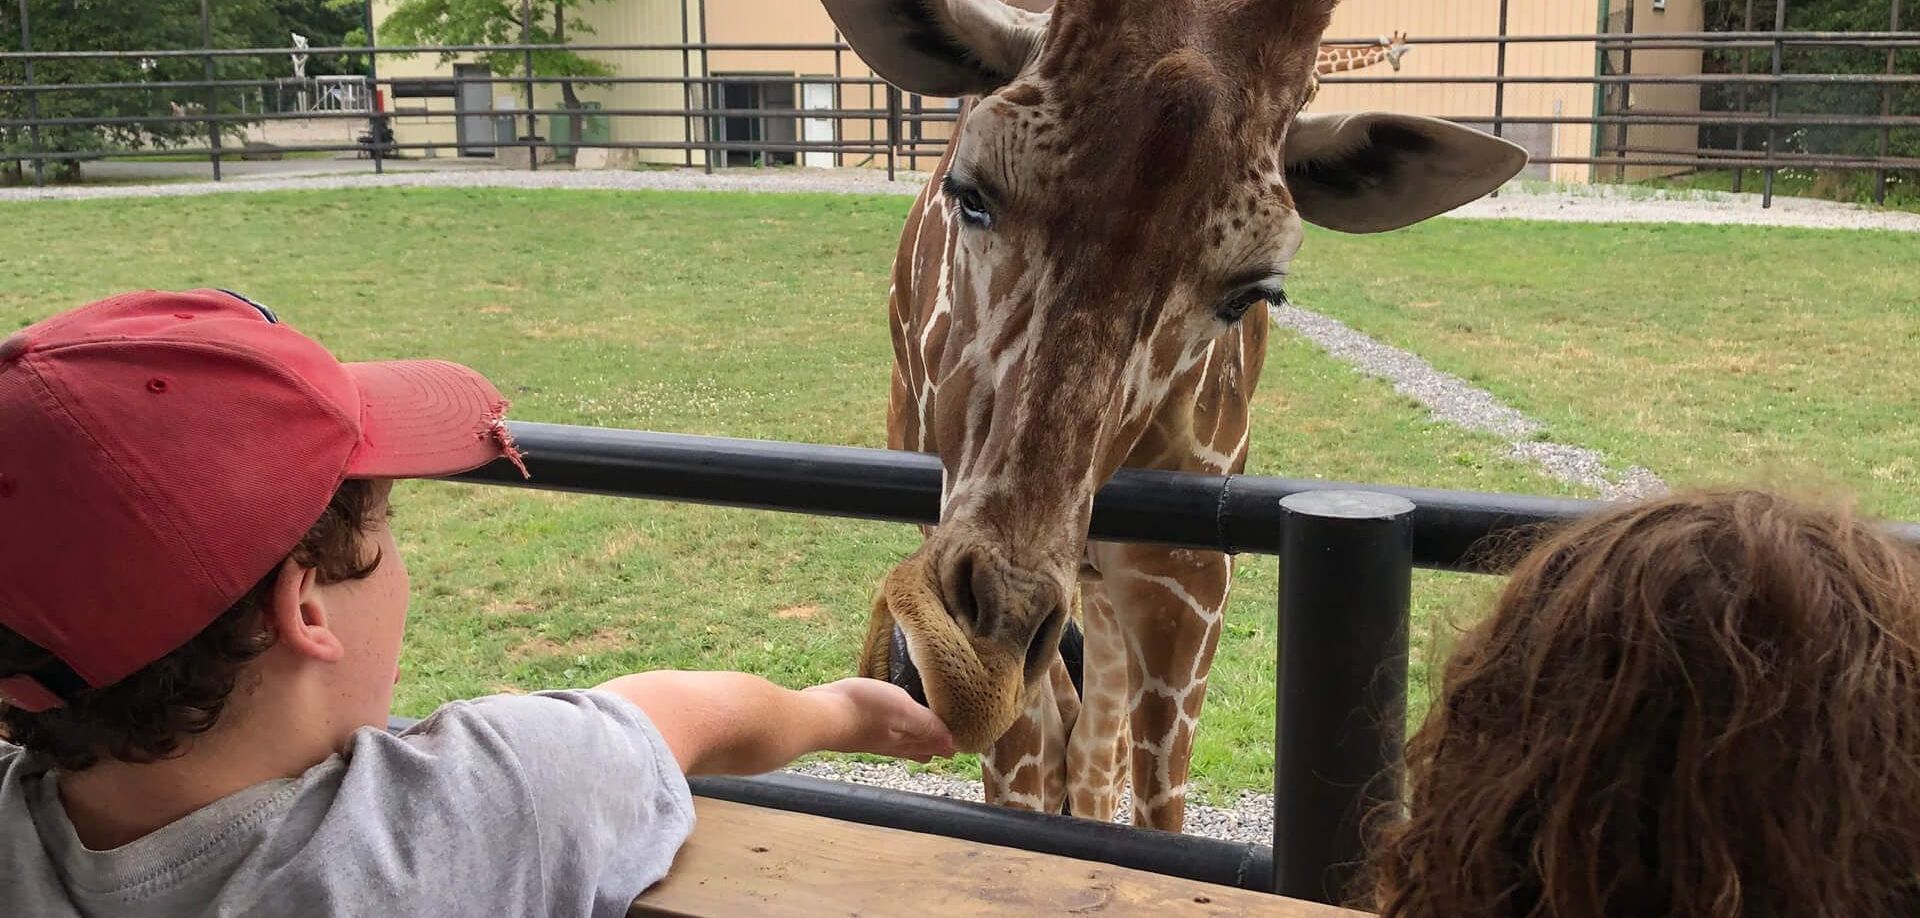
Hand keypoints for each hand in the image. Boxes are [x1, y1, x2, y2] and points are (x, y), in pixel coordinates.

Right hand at [804, 678, 955, 762]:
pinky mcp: (854, 729)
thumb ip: (926, 724)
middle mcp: (888, 743)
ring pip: (899, 744)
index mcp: (904, 739)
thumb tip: (952, 743)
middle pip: (916, 747)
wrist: (817, 717)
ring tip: (922, 747)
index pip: (933, 744)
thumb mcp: (901, 710)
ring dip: (913, 744)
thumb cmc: (860, 710)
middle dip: (932, 746)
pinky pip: (881, 735)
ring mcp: (870, 738)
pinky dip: (892, 735)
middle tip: (945, 749)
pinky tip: (884, 731)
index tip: (960, 745)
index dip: (947, 744)